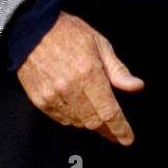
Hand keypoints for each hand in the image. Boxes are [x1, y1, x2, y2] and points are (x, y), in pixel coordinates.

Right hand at [16, 9, 144, 144]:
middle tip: (116, 132)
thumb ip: (118, 69)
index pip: (109, 111)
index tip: (127, 138)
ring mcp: (53, 96)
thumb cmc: (67, 32)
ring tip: (97, 116)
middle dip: (108, 129)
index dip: (120, 128)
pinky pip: (61, 119)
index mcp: (89, 72)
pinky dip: (73, 118)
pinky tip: (79, 109)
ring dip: (90, 123)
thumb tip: (136, 86)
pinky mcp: (40, 100)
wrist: (31, 29)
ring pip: (78, 122)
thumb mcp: (99, 43)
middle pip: (94, 121)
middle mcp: (71, 88)